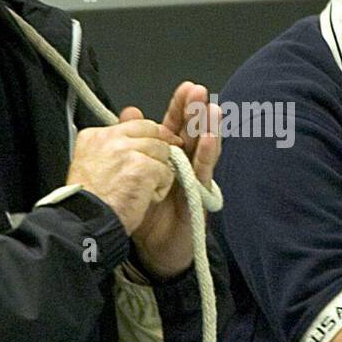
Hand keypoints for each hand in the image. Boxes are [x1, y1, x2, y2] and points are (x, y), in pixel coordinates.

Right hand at [66, 113, 181, 236]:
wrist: (85, 222)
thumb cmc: (88, 203)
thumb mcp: (92, 164)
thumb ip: (113, 144)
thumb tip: (133, 115)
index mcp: (94, 136)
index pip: (134, 124)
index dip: (149, 137)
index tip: (156, 146)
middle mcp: (109, 138)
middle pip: (151, 132)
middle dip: (159, 151)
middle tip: (158, 170)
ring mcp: (126, 150)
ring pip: (162, 151)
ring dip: (158, 172)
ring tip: (141, 190)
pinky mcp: (142, 166)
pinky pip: (166, 172)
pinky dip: (161, 188)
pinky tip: (144, 198)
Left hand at [130, 82, 221, 278]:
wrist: (153, 253)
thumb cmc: (147, 215)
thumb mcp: (134, 175)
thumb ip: (134, 143)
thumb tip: (129, 111)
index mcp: (169, 159)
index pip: (176, 129)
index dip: (181, 109)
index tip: (186, 88)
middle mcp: (185, 168)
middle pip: (193, 135)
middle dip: (197, 113)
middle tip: (198, 91)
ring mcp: (194, 183)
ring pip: (203, 152)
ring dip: (208, 129)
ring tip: (212, 108)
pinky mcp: (198, 200)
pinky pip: (202, 176)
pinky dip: (207, 156)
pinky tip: (209, 138)